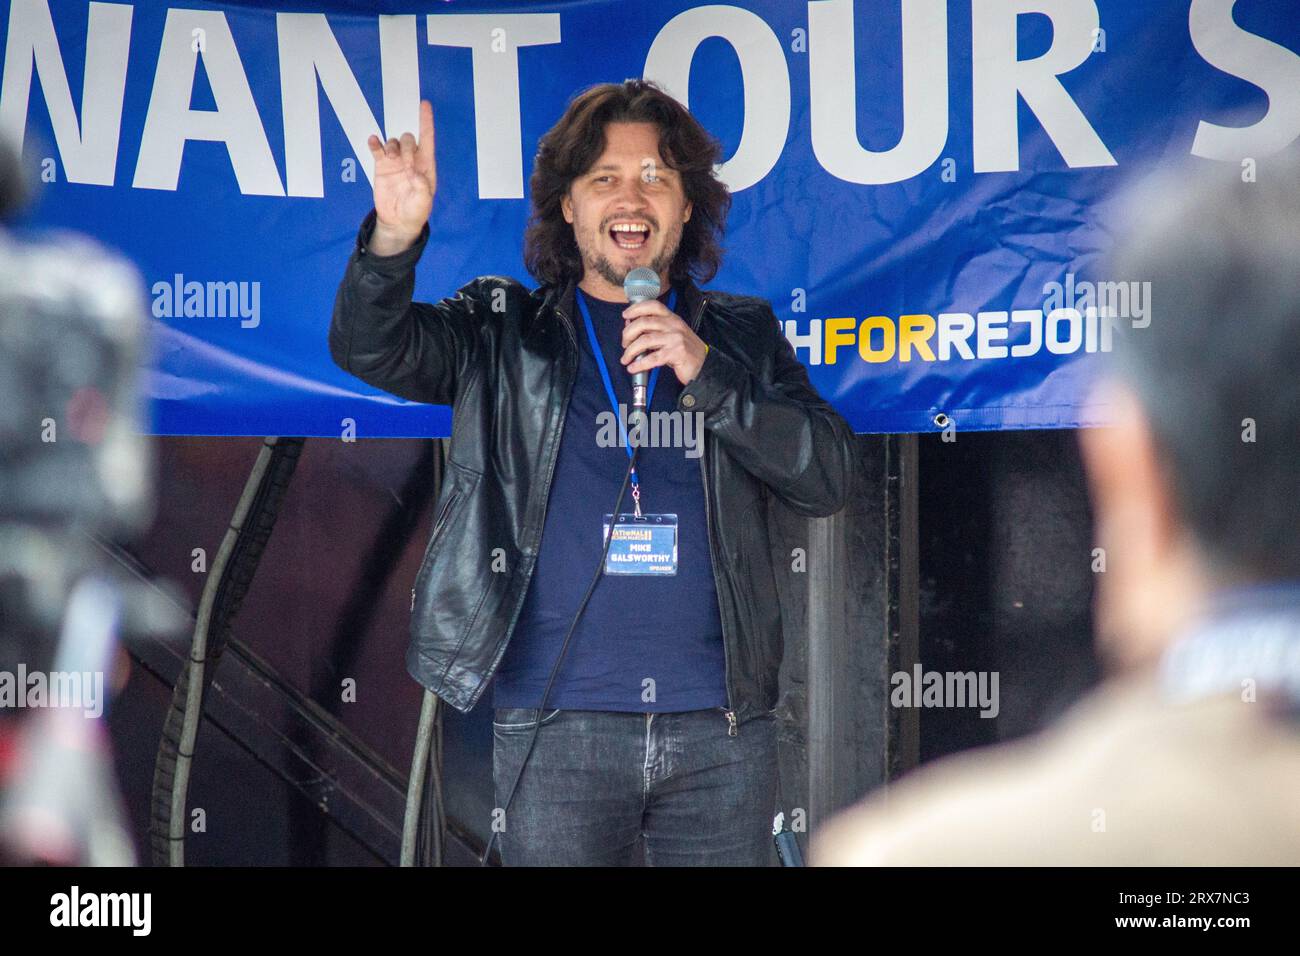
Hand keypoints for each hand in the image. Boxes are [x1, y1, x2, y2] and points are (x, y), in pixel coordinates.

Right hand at [366, 99, 435, 253]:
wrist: (397, 221)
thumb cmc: (416, 211)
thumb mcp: (423, 202)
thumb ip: (421, 187)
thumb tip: (414, 172)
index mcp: (426, 165)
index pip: (427, 138)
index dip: (426, 121)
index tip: (424, 104)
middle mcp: (411, 159)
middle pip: (409, 139)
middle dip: (407, 146)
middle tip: (405, 164)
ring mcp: (396, 161)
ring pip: (393, 142)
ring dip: (392, 146)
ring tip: (391, 159)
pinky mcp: (382, 165)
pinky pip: (377, 149)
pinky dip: (375, 143)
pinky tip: (373, 141)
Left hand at [619, 299, 708, 385]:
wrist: (704, 365)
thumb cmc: (684, 351)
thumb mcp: (670, 335)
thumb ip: (653, 329)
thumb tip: (630, 325)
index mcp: (672, 318)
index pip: (652, 306)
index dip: (636, 308)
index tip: (625, 315)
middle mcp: (673, 325)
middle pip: (643, 322)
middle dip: (628, 334)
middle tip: (624, 344)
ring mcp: (675, 339)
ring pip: (645, 341)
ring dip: (630, 351)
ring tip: (626, 358)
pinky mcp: (676, 353)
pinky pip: (652, 358)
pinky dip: (639, 364)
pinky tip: (633, 368)